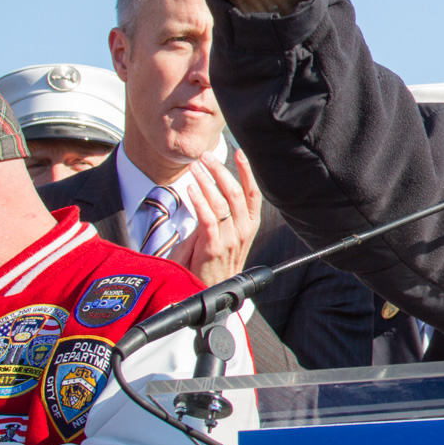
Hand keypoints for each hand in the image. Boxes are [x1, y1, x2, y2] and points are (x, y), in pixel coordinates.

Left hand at [170, 151, 264, 285]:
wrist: (208, 292)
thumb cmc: (212, 265)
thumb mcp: (224, 237)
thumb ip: (219, 216)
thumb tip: (206, 190)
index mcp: (249, 226)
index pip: (253, 193)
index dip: (247, 171)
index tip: (240, 152)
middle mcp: (243, 230)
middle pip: (236, 192)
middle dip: (220, 170)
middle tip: (206, 156)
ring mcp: (229, 239)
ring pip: (221, 202)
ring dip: (206, 180)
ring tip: (194, 167)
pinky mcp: (213, 247)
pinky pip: (207, 219)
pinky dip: (199, 201)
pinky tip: (190, 188)